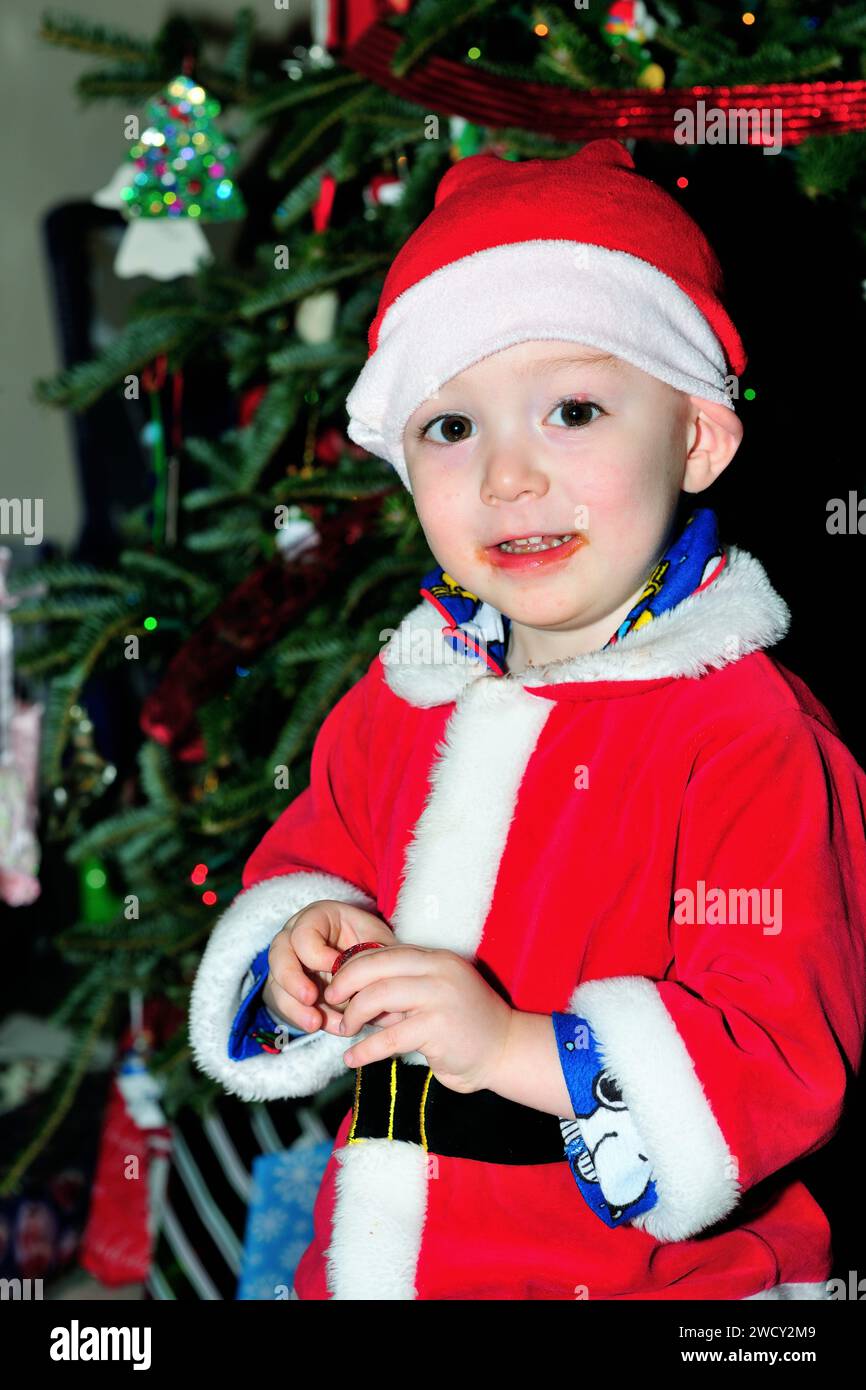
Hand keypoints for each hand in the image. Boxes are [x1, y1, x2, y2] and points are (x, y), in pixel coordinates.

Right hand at [262, 900, 395, 1035]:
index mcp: (316, 918)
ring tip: (315, 1023)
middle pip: (279, 954)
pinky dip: (300, 1017)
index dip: (317, 953)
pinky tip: (319, 1025)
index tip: (336, 967)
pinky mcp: (285, 989)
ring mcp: (286, 964)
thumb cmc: (368, 945)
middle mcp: (293, 936)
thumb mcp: (377, 942)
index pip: (303, 932)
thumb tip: (377, 982)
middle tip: (311, 998)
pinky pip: (283, 1005)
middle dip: (293, 979)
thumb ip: (377, 955)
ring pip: (276, 983)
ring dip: (295, 1006)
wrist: (361, 962)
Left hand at [323, 945, 513, 1093]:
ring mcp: (440, 997)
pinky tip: (352, 1059)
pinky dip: (365, 1049)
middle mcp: (438, 970)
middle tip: (332, 1002)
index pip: (384, 952)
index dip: (353, 967)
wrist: (506, 1050)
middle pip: (376, 966)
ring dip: (353, 1015)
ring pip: (379, 996)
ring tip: (344, 1031)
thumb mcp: (434, 996)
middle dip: (346, 983)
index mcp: (435, 958)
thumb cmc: (464, 1026)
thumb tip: (356, 997)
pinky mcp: (439, 1029)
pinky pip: (390, 1038)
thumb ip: (402, 991)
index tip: (336, 985)